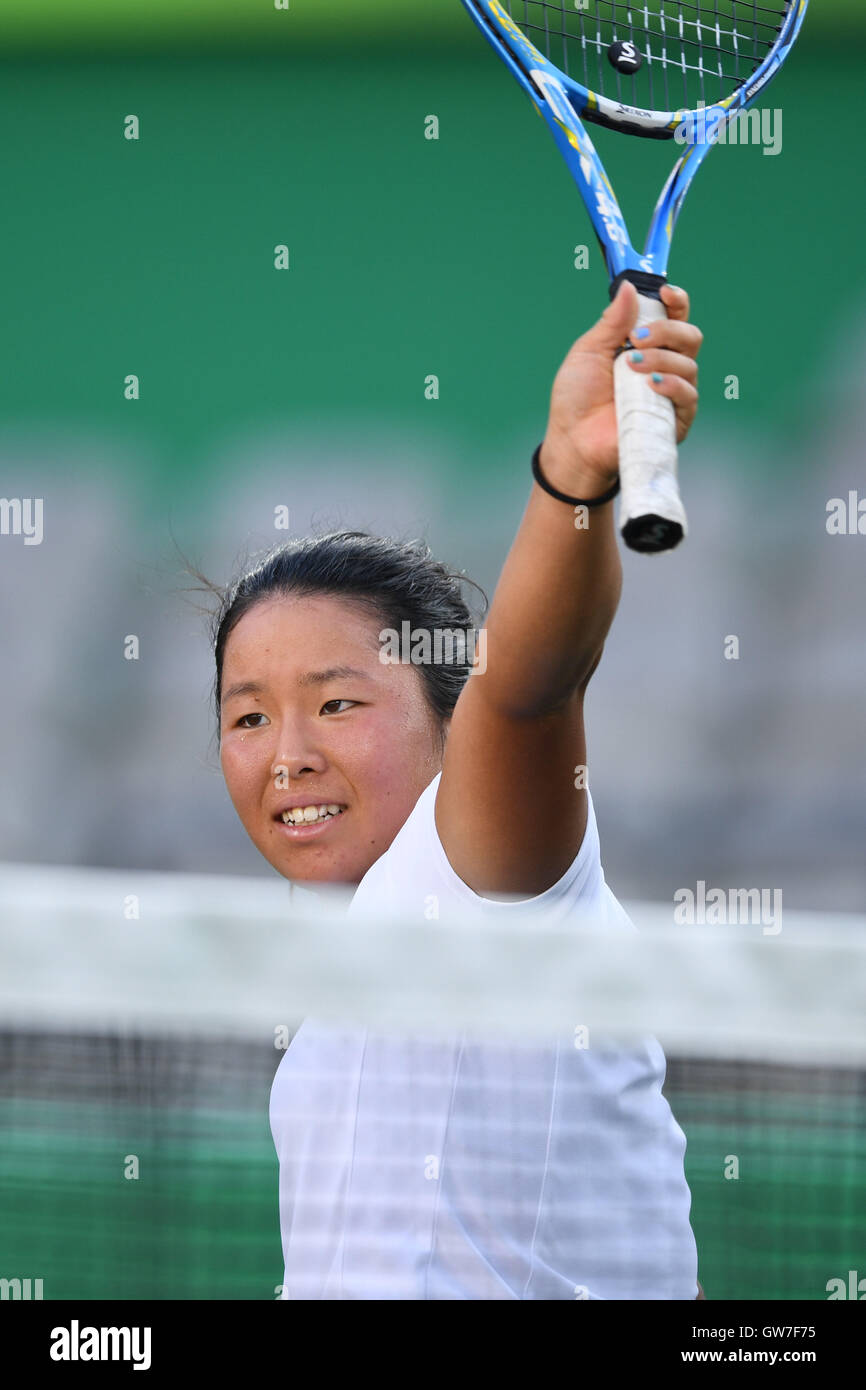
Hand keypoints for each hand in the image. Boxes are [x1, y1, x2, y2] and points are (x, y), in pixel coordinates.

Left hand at [540, 281, 702, 495]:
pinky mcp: (674, 420)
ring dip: (660, 358)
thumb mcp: (589, 352)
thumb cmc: (577, 400)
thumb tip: (629, 287)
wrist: (572, 441)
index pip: (674, 316)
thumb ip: (612, 322)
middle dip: (666, 330)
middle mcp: (664, 366)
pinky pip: (689, 396)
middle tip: (635, 339)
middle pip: (689, 335)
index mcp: (646, 345)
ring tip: (630, 367)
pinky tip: (651, 384)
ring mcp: (671, 393)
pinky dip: (672, 385)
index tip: (665, 292)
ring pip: (689, 363)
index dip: (676, 301)